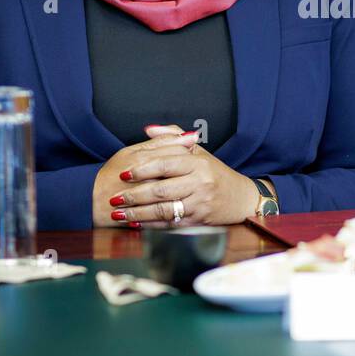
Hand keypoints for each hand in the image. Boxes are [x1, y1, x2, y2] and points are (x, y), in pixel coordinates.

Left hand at [107, 124, 259, 227]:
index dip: (142, 169)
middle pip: (160, 190)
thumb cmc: (215, 173)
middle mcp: (200, 183)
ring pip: (162, 210)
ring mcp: (199, 204)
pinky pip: (169, 224)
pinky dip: (150, 226)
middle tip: (114, 198)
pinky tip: (135, 224)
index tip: (123, 174)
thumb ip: (172, 137)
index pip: (165, 164)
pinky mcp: (198, 221)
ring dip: (137, 214)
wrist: (241, 199)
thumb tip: (148, 130)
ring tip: (118, 214)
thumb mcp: (199, 151)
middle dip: (133, 195)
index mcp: (198, 163)